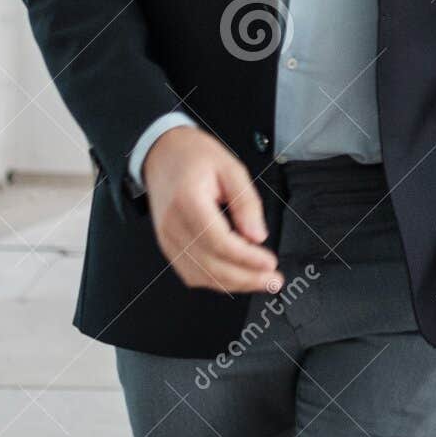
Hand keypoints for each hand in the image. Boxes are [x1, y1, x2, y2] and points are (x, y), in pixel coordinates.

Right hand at [142, 126, 282, 293]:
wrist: (162, 153)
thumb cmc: (192, 156)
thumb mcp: (230, 167)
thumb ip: (246, 202)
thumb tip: (258, 234)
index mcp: (188, 201)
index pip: (219, 242)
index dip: (247, 258)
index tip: (269, 263)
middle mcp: (173, 225)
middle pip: (211, 265)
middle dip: (246, 278)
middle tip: (273, 280)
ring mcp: (167, 238)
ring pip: (201, 275)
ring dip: (233, 284)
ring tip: (260, 281)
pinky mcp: (168, 245)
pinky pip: (191, 273)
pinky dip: (215, 280)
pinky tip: (236, 276)